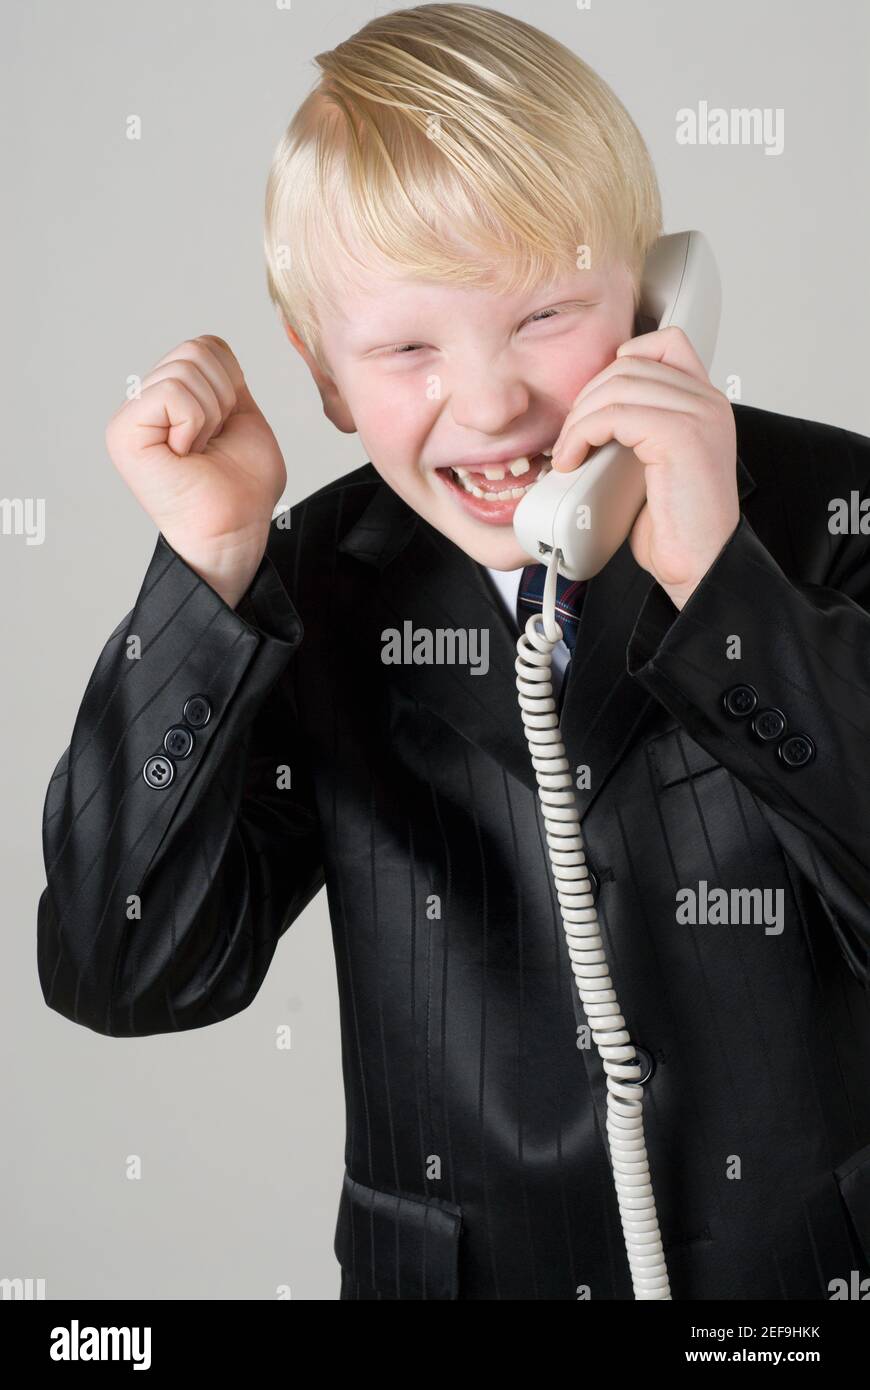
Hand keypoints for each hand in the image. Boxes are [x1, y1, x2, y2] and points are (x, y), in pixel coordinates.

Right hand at [105, 335, 286, 606]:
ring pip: (186, 368)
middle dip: (223, 397)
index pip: (205, 346)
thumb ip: (225, 379)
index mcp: (169, 399)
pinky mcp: (124, 433)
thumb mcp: (242, 417)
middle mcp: (143, 404)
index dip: (232, 384)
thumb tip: (212, 347)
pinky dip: (194, 422)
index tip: (225, 429)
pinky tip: (186, 454)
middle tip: (213, 442)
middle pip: (195, 350)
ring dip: (210, 414)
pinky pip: (172, 393)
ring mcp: (130, 417)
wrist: (237, 531)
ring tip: (200, 450)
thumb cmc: (242, 489)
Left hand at [549, 326, 738, 608]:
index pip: (664, 344)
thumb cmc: (677, 528)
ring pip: (617, 385)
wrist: (700, 565)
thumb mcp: (654, 465)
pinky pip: (614, 414)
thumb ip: (638, 429)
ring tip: (569, 453)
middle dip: (587, 398)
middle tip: (572, 438)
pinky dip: (583, 434)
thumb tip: (591, 415)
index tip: (597, 404)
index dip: (622, 362)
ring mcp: (698, 415)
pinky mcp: (680, 435)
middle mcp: (708, 402)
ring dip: (579, 419)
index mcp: (706, 404)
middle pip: (630, 363)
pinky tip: (574, 460)